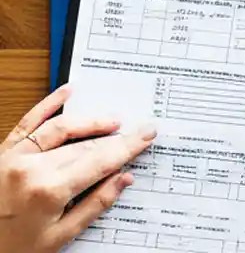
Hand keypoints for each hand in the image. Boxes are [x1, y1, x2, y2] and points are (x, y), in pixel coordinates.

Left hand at [0, 85, 155, 252]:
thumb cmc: (14, 247)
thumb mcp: (60, 237)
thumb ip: (94, 206)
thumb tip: (123, 179)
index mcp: (49, 191)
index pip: (100, 161)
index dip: (128, 147)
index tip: (146, 134)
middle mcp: (31, 169)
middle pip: (84, 146)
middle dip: (115, 138)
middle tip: (137, 130)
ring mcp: (14, 157)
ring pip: (60, 128)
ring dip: (89, 121)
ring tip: (112, 120)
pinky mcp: (2, 152)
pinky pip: (28, 122)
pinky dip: (47, 104)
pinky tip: (66, 91)